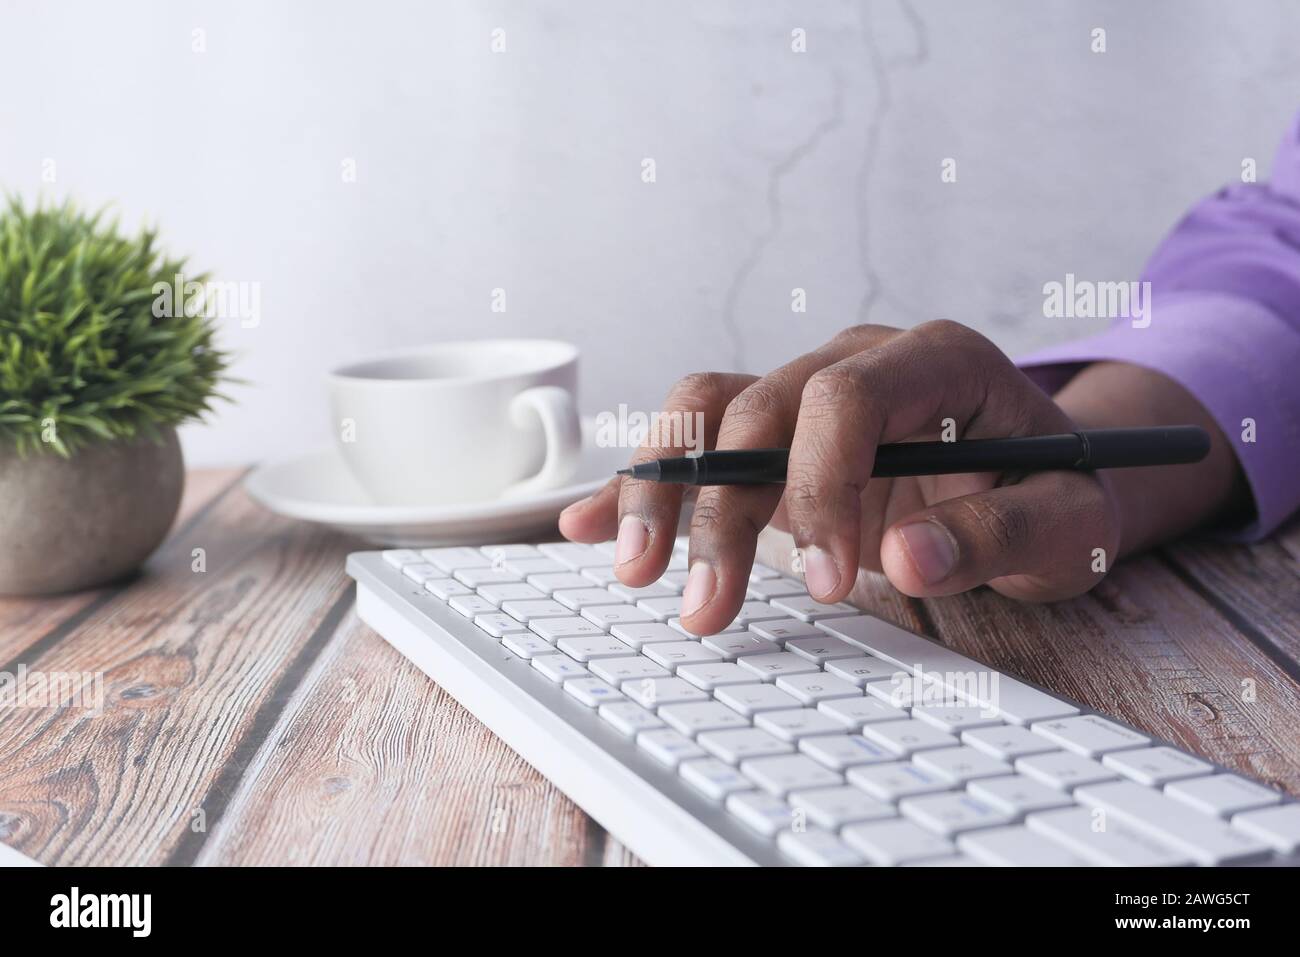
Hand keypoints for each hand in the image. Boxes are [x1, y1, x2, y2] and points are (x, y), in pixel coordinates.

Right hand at [560, 321, 1240, 634]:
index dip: (822, 485)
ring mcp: (809, 397)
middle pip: (755, 408)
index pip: (844, 396)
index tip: (827, 581)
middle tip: (707, 610)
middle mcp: (856, 364)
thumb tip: (909, 560)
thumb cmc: (1058, 492)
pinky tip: (593, 524)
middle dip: (721, 512)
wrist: (1046, 476)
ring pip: (706, 413)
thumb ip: (1000, 536)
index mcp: (937, 361)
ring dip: (662, 489)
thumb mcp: (1065, 523)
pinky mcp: (778, 441)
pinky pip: (697, 443)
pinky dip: (647, 484)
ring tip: (636, 571)